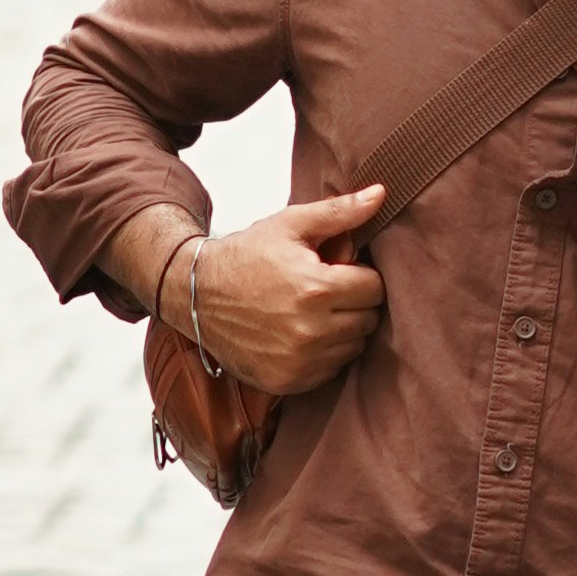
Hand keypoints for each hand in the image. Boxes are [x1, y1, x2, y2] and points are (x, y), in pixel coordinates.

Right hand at [164, 188, 386, 398]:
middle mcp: (310, 330)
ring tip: (314, 311)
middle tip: (328, 289)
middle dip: (355, 302)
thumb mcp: (290, 225)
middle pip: (368, 320)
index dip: (362, 276)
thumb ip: (339, 212)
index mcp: (316, 288)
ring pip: (353, 347)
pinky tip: (301, 334)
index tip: (342, 271)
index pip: (375, 288)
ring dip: (343, 330)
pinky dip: (324, 354)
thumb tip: (380, 194)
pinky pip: (331, 371)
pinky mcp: (288, 381)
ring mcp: (298, 360)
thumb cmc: (246, 256)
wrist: (196, 294)